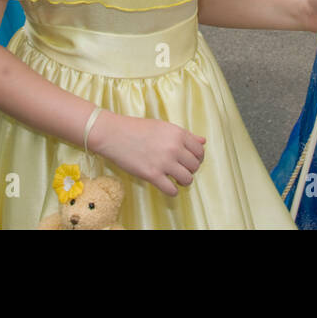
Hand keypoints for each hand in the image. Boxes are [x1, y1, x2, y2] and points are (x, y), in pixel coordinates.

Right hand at [87, 110, 205, 196]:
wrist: (113, 134)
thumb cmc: (136, 128)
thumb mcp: (163, 126)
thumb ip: (185, 135)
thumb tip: (203, 141)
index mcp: (178, 133)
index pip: (200, 150)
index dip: (197, 157)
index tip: (189, 160)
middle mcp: (174, 147)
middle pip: (195, 166)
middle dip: (189, 169)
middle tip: (179, 169)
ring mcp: (164, 162)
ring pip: (187, 179)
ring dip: (182, 181)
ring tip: (174, 178)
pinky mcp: (152, 175)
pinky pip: (172, 190)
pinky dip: (172, 191)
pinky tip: (166, 185)